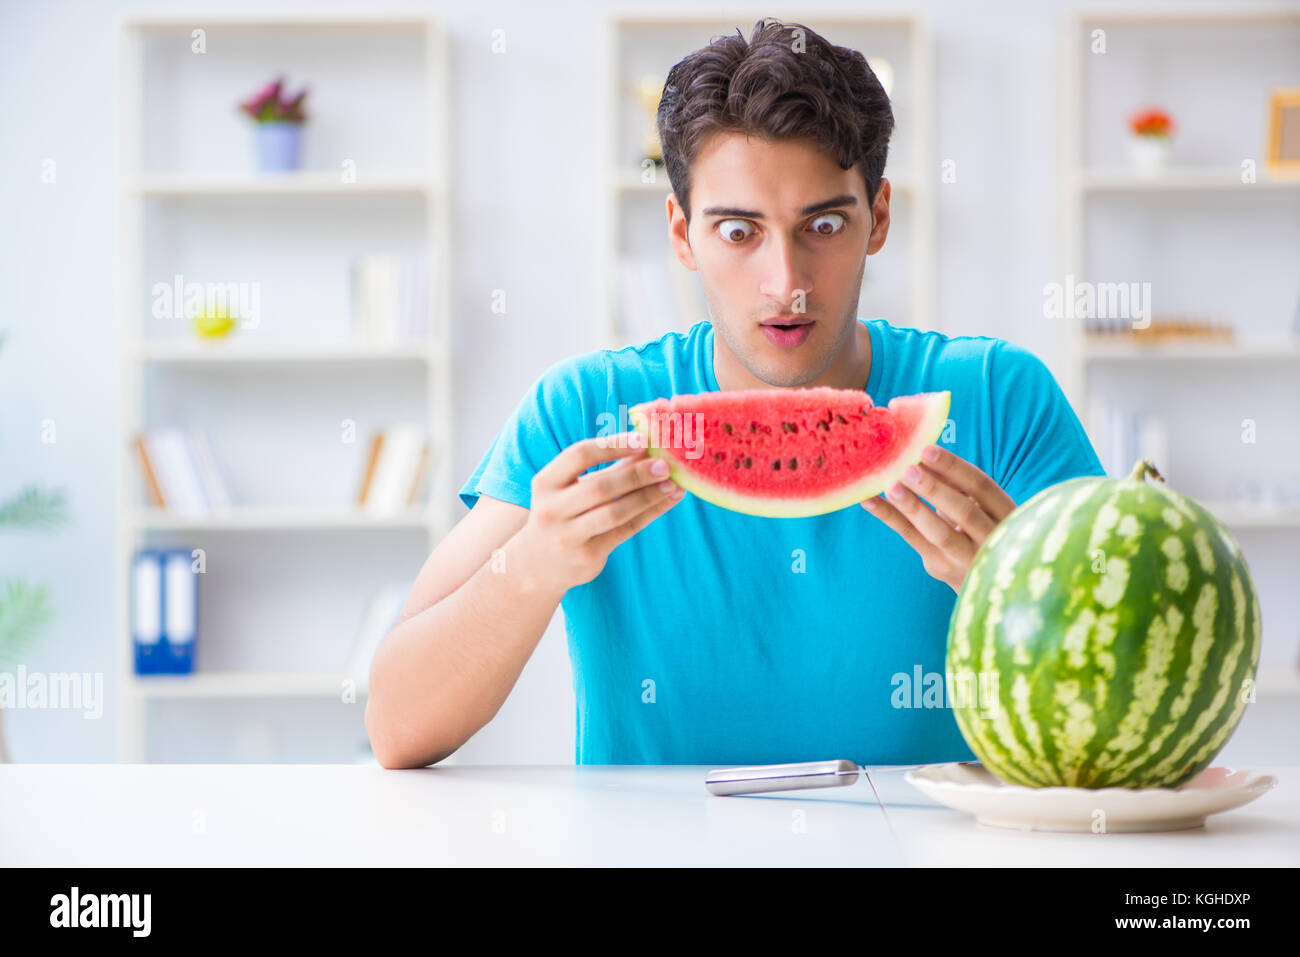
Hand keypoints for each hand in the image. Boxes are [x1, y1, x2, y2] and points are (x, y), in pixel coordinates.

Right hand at [515, 431, 684, 591]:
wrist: (538, 563)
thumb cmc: (563, 514)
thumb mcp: (573, 488)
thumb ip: (608, 468)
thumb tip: (648, 446)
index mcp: (546, 482)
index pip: (579, 455)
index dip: (612, 446)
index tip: (643, 440)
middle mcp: (552, 509)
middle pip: (600, 487)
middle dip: (636, 474)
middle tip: (665, 465)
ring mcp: (568, 535)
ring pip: (615, 512)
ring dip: (648, 496)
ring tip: (672, 484)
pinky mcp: (587, 555)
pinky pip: (625, 530)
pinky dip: (650, 513)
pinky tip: (667, 501)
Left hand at [860, 444, 1016, 592]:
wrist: (986, 580)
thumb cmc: (979, 528)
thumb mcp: (980, 505)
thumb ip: (958, 484)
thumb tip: (923, 456)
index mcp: (1008, 514)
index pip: (983, 487)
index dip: (955, 468)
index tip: (927, 449)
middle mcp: (992, 539)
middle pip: (963, 511)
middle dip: (934, 489)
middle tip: (907, 469)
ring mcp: (966, 558)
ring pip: (939, 532)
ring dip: (913, 507)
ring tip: (890, 486)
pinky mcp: (941, 567)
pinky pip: (913, 539)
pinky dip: (891, 518)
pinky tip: (870, 501)